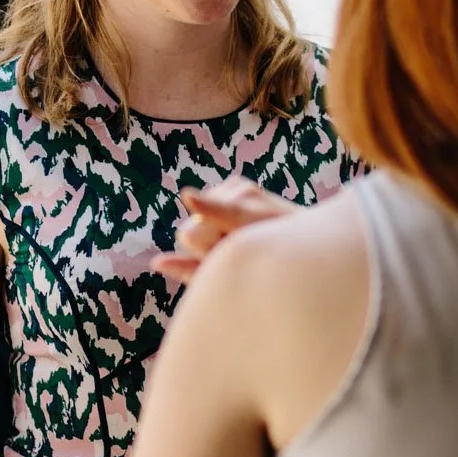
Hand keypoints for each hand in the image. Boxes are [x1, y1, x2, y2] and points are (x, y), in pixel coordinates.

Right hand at [152, 178, 301, 282]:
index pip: (224, 213)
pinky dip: (214, 218)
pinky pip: (203, 205)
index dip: (206, 208)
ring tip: (239, 239)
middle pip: (192, 232)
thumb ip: (193, 269)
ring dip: (210, 232)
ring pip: (195, 218)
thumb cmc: (264, 267)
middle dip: (203, 247)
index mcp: (254, 224)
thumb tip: (156, 261)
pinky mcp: (237, 181)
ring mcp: (242, 186)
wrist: (301, 242)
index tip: (189, 197)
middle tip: (231, 254)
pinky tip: (235, 226)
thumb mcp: (230, 275)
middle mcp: (249, 198)